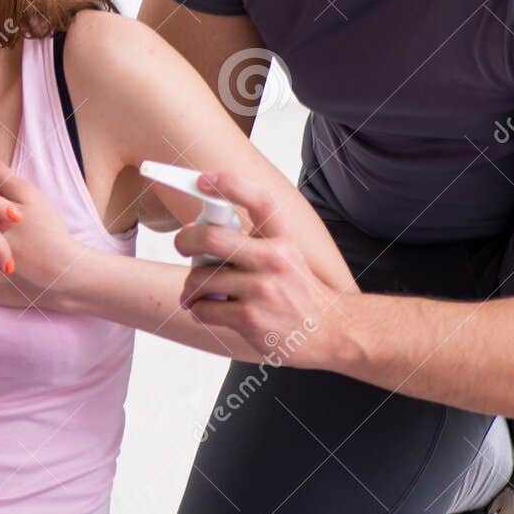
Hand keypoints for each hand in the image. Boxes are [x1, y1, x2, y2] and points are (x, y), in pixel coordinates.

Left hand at [173, 169, 355, 368]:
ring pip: (199, 278)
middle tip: (182, 246)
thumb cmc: (301, 295)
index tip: (203, 180)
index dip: (228, 184)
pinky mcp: (249, 319)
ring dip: (190, 287)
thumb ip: (256, 244)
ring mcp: (261, 290)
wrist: (332, 334)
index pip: (258, 200)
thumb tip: (207, 233)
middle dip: (185, 240)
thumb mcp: (289, 257)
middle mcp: (273, 260)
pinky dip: (197, 310)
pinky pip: (203, 309)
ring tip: (195, 293)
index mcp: (283, 240)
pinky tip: (205, 311)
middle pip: (210, 237)